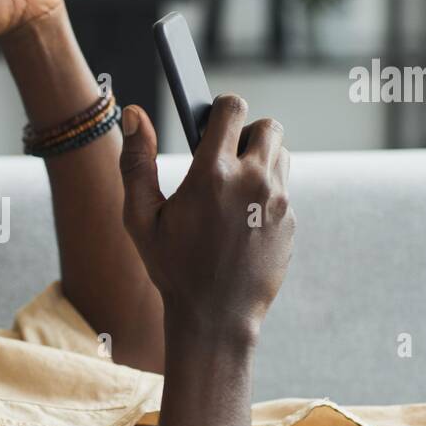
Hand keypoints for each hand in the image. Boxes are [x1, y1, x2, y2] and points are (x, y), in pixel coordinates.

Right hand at [118, 97, 294, 345]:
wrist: (215, 317)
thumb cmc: (172, 268)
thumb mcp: (140, 217)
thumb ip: (136, 161)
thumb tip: (134, 113)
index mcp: (212, 174)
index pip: (233, 108)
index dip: (221, 110)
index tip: (211, 125)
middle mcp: (252, 181)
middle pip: (268, 125)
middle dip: (246, 133)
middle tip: (224, 158)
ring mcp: (278, 202)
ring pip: (281, 154)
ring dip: (260, 160)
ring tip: (234, 187)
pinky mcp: (291, 221)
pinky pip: (284, 189)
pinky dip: (267, 193)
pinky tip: (242, 221)